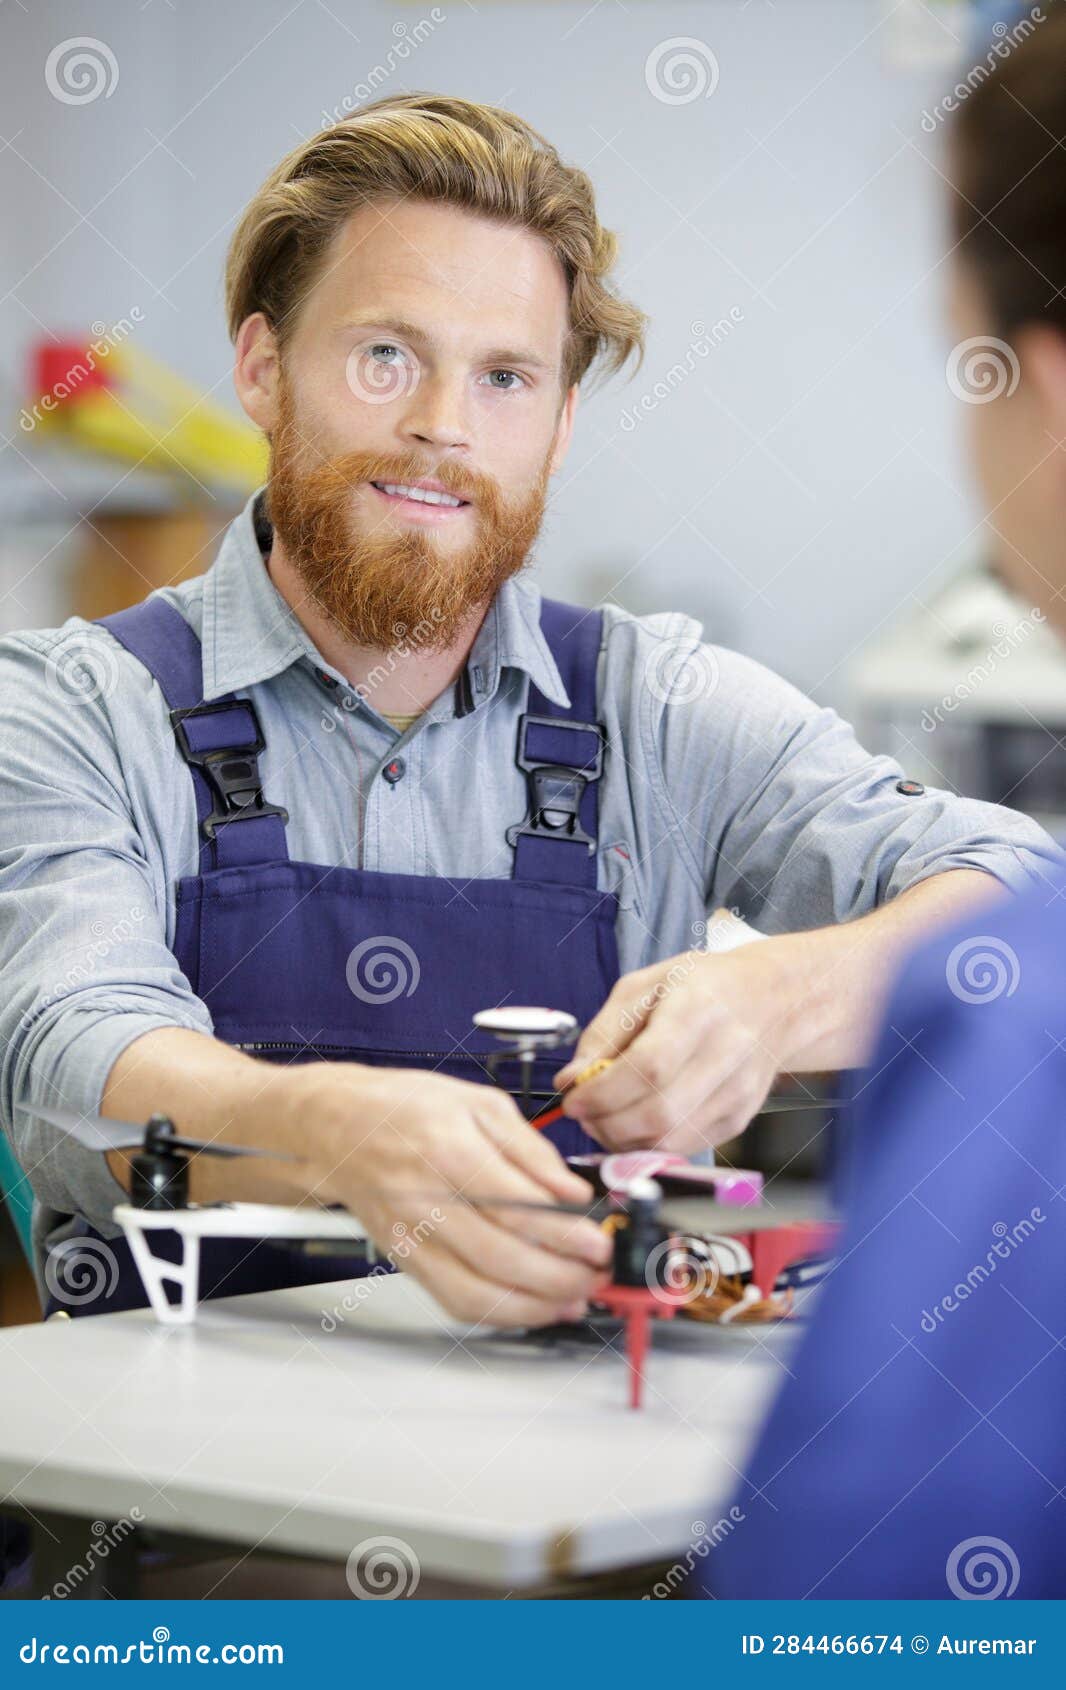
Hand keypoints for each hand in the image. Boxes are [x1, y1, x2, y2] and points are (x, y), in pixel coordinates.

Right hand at [299, 1064, 611, 1328]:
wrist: (338, 1127)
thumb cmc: (405, 1108)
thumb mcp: (478, 1103)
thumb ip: (530, 1148)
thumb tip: (571, 1190)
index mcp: (445, 1149)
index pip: (512, 1204)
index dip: (563, 1230)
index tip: (598, 1238)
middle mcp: (422, 1200)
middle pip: (498, 1256)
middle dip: (560, 1274)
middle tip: (598, 1270)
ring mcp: (410, 1238)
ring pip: (476, 1292)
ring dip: (536, 1305)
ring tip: (578, 1294)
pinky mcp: (407, 1261)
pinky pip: (456, 1303)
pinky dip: (503, 1314)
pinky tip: (539, 1306)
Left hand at [552, 943, 797, 1153]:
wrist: (774, 1001)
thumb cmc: (705, 986)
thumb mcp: (644, 986)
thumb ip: (602, 1033)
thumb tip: (570, 1080)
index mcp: (699, 1010)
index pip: (649, 1067)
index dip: (603, 1092)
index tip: (573, 1097)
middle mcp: (726, 1055)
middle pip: (658, 1113)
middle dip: (605, 1123)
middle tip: (583, 1111)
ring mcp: (737, 1094)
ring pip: (668, 1140)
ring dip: (621, 1140)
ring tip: (603, 1117)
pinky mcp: (738, 1120)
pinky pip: (681, 1148)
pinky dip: (646, 1144)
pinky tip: (633, 1122)